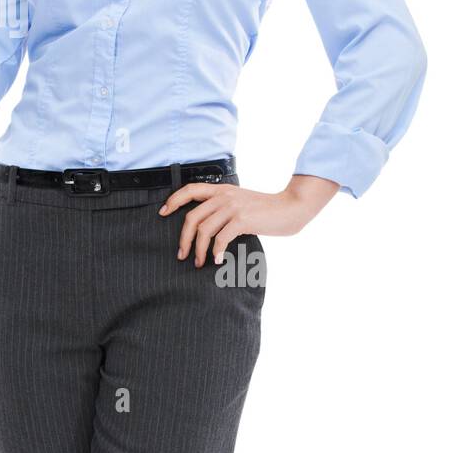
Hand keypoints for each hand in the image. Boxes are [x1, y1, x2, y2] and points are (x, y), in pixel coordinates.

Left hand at [157, 180, 321, 266]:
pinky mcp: (242, 219)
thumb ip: (223, 207)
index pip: (189, 189)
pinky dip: (216, 252)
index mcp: (221, 189)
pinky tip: (217, 261)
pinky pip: (221, 238)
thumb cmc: (265, 209)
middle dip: (183, 239)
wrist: (290, 207)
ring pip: (204, 230)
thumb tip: (204, 227)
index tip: (162, 213)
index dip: (173, 200)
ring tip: (198, 263)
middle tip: (181, 255)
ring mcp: (232, 207)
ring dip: (198, 250)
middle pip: (192, 217)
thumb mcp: (240, 201)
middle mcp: (223, 196)